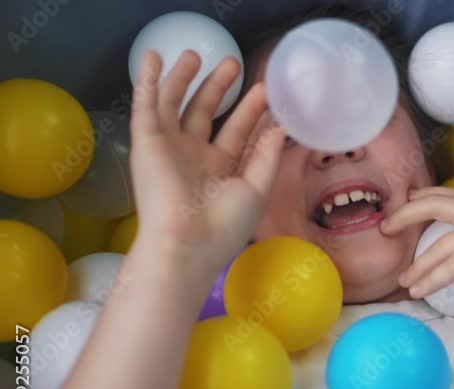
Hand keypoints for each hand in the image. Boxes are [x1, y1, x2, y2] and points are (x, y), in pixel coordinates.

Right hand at [128, 50, 284, 270]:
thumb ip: (266, 156)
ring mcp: (169, 148)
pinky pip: (146, 105)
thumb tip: (280, 128)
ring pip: (175, 104)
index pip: (237, 132)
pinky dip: (147, 80)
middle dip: (219, 88)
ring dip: (184, 79)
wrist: (187, 243)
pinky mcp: (147, 142)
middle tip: (234, 64)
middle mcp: (193, 156)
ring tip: (196, 54)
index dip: (250, 111)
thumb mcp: (256, 188)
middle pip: (205, 113)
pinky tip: (152, 58)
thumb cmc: (224, 224)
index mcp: (220, 170)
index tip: (265, 91)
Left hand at [379, 187, 453, 297]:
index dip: (425, 195)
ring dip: (415, 264)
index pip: (450, 193)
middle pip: (431, 204)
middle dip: (404, 214)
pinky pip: (448, 267)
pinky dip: (429, 279)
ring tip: (401, 279)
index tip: (409, 199)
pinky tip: (417, 290)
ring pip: (435, 245)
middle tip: (386, 227)